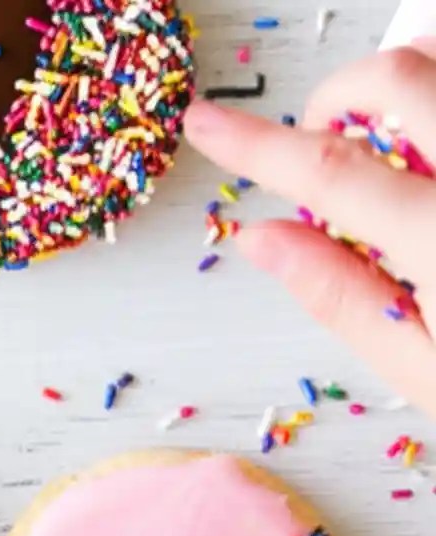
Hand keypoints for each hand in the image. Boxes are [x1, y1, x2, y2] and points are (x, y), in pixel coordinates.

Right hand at [184, 40, 435, 417]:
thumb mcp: (426, 374)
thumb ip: (339, 296)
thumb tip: (262, 238)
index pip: (327, 170)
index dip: (252, 142)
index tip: (206, 124)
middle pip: (401, 78)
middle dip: (339, 93)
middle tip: (319, 135)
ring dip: (408, 89)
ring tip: (397, 148)